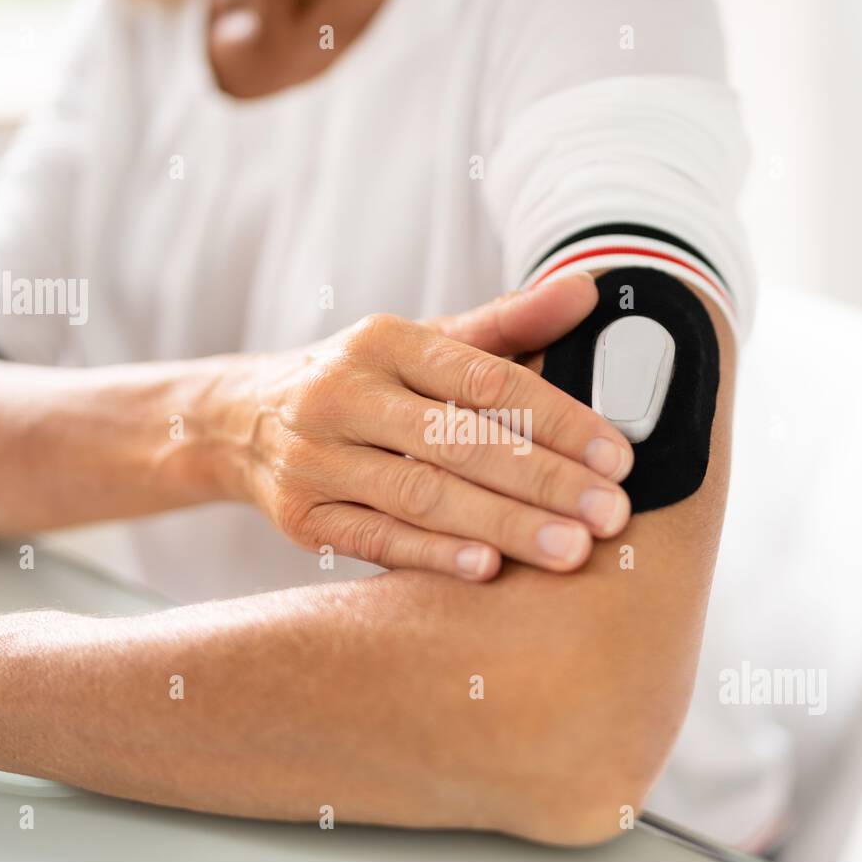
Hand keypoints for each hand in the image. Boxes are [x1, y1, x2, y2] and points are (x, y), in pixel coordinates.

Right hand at [211, 275, 634, 578]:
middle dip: (543, 479)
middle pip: (459, 440)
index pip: (486, 379)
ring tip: (571, 550)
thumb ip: (508, 324)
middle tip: (611, 515)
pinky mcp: (301, 517)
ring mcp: (316, 458)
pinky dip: (431, 554)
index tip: (617, 457)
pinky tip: (488, 569)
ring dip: (502, 524)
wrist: (244, 421)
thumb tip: (589, 292)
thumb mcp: (426, 342)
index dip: (558, 418)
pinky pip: (373, 538)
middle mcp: (345, 394)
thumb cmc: (365, 382)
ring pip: (421, 494)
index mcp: (386, 341)